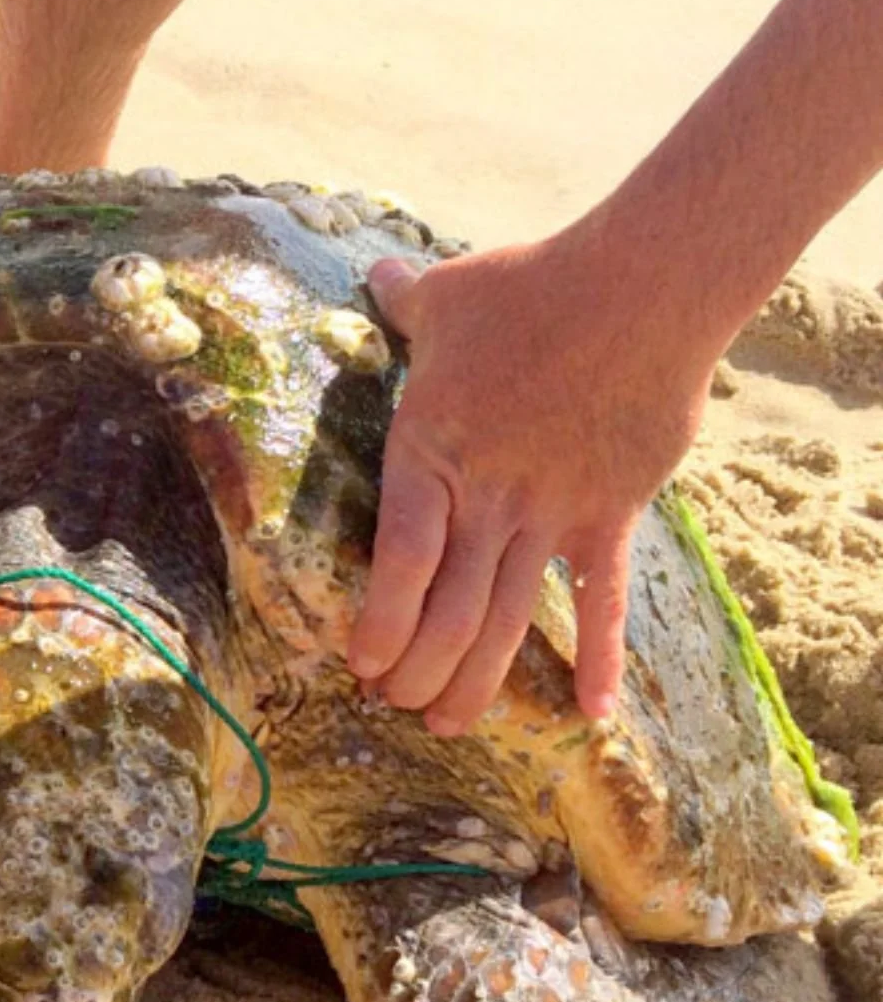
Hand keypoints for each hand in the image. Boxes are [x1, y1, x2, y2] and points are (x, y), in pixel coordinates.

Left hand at [345, 235, 716, 733]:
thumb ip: (401, 302)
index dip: (379, 622)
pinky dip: (602, 659)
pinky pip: (604, 599)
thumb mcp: (442, 295)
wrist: (641, 288)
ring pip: (510, 620)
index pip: (398, 560)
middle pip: (449, 610)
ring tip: (447, 724)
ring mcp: (553, 512)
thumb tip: (378, 277)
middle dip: (416, 669)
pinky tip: (596, 714)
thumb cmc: (530, 288)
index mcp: (429, 454)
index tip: (361, 664)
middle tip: (393, 703)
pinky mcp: (612, 513)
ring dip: (478, 680)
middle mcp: (489, 497)